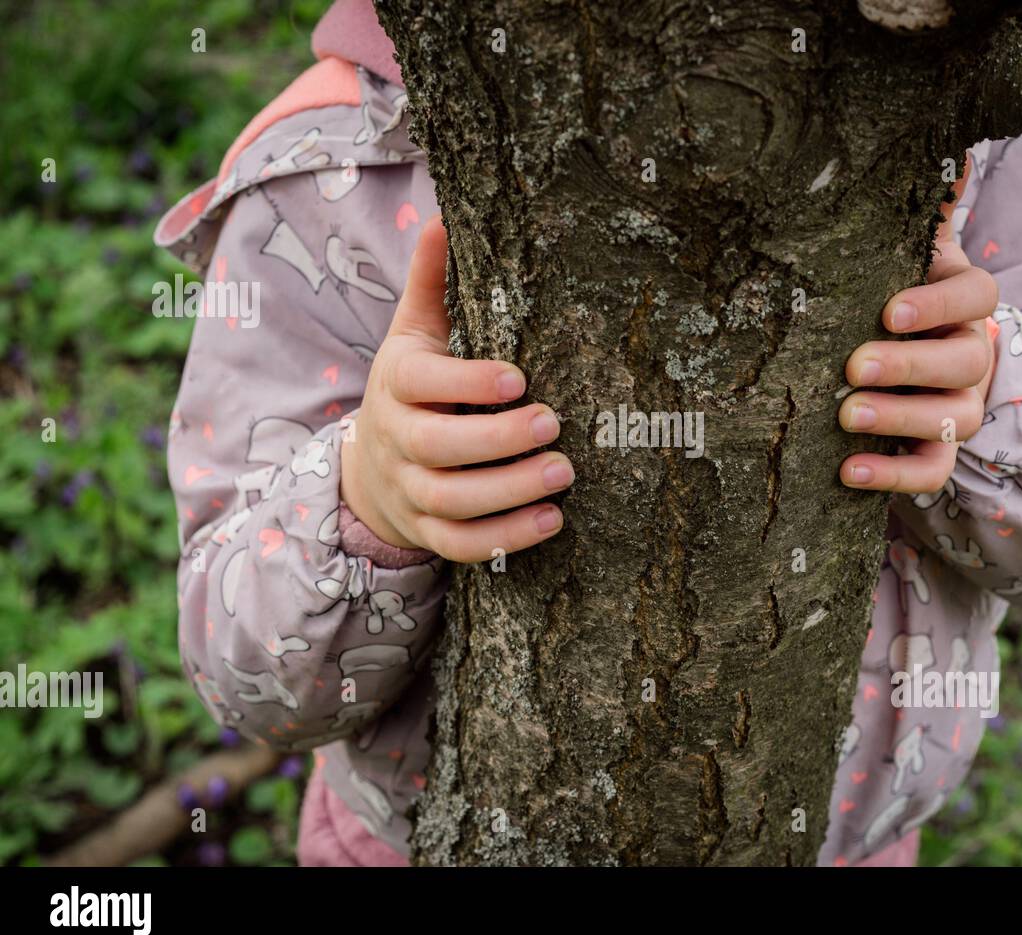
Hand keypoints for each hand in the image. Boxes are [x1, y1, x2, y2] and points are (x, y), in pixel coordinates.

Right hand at [340, 218, 571, 561]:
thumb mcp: (412, 337)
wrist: (370, 471)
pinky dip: (504, 539)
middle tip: (555, 424)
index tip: (519, 378)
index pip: (422, 382)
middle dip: (497, 440)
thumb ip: (431, 286)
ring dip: (509, 492)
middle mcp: (397, 441)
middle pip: (438, 447)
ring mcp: (409, 492)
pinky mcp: (427, 532)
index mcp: (396, 384)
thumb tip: (442, 215)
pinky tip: (552, 522)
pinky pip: (460, 545)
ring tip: (564, 475)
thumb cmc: (412, 390)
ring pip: (452, 501)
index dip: (467, 382)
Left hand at [839, 154, 997, 493]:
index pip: (978, 297)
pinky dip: (893, 478)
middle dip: (910, 366)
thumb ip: (919, 206)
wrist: (884, 353)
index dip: (939, 305)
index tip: (887, 310)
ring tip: (843, 417)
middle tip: (853, 366)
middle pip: (966, 362)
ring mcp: (960, 408)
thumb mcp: (894, 245)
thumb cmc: (884, 286)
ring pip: (954, 420)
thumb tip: (951, 150)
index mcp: (964, 301)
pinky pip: (930, 473)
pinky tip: (845, 473)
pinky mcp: (936, 452)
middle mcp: (973, 354)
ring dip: (900, 420)